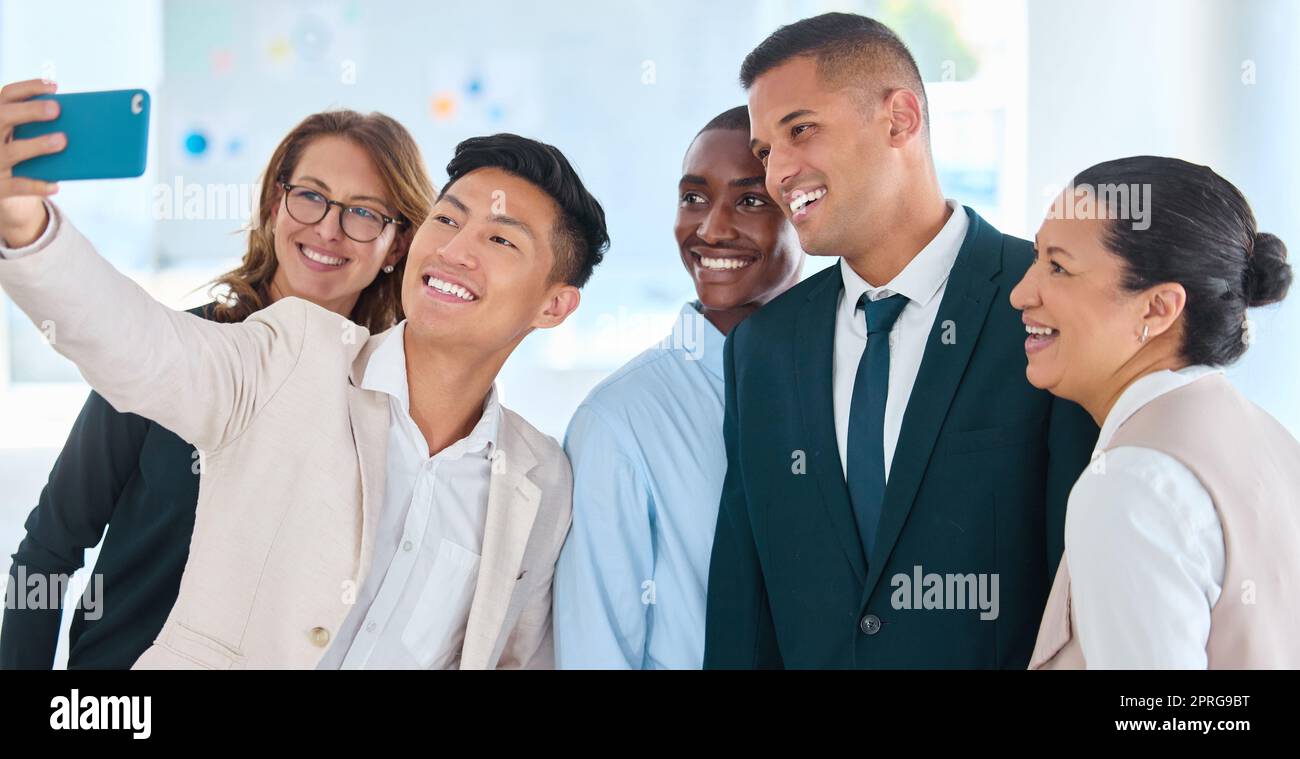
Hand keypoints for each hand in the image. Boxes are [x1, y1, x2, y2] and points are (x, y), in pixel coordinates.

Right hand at [0, 79, 63, 246]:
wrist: (3, 187)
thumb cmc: (20, 155)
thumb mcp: (21, 137)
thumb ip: (37, 128)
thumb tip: (77, 122)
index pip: (6, 95)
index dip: (28, 88)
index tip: (54, 87)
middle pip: (3, 116)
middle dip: (29, 111)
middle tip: (56, 109)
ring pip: (11, 152)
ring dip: (36, 145)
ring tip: (62, 140)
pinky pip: (17, 186)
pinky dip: (36, 185)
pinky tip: (55, 185)